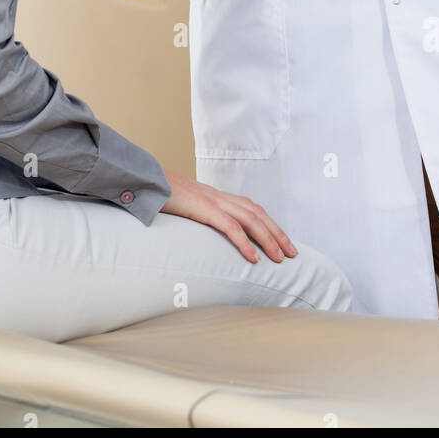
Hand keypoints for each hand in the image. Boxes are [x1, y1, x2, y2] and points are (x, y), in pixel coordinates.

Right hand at [158, 168, 298, 263]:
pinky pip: (230, 227)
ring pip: (250, 220)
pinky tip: (253, 259)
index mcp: (217, 197)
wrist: (145, 178)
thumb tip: (204, 233)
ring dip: (268, 239)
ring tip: (280, 258)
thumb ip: (197, 216)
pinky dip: (244, 243)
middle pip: (258, 214)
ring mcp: (213, 201)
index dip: (269, 225)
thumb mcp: (184, 207)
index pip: (252, 209)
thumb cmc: (162, 195)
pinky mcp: (204, 209)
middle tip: (293, 254)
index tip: (282, 242)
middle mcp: (220, 197)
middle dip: (277, 233)